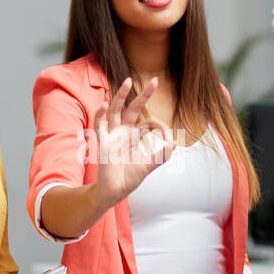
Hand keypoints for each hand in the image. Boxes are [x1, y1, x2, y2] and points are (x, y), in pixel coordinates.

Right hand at [92, 77, 175, 204]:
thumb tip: (175, 142)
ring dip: (120, 95)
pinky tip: (103, 104)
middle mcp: (123, 132)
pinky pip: (99, 125)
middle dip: (143, 95)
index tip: (169, 137)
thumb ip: (161, 155)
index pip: (149, 122)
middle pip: (133, 108)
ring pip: (115, 110)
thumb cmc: (129, 178)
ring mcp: (112, 135)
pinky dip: (99, 115)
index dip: (161, 127)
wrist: (115, 192)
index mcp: (134, 136)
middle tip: (154, 81)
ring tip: (128, 81)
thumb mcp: (149, 165)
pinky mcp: (103, 142)